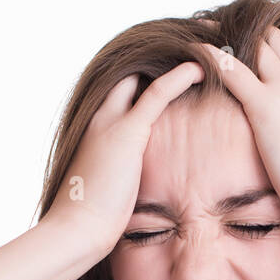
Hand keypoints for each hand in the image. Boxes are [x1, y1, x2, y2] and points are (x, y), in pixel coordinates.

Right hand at [45, 61, 204, 254]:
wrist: (76, 229)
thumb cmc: (90, 219)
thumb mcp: (108, 189)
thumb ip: (122, 176)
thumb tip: (135, 187)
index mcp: (96, 131)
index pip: (122, 92)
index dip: (145, 81)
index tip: (171, 75)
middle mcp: (100, 119)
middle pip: (129, 76)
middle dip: (158, 61)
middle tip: (191, 50)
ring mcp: (110, 122)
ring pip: (143, 76)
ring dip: (173, 62)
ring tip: (203, 50)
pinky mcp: (126, 132)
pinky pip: (157, 93)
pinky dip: (179, 77)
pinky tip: (199, 68)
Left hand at [194, 26, 279, 227]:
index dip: (279, 44)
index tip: (263, 45)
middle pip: (273, 41)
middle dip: (252, 38)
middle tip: (225, 37)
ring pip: (255, 46)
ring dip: (232, 42)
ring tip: (208, 35)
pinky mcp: (263, 104)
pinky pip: (230, 68)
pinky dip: (210, 55)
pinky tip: (195, 47)